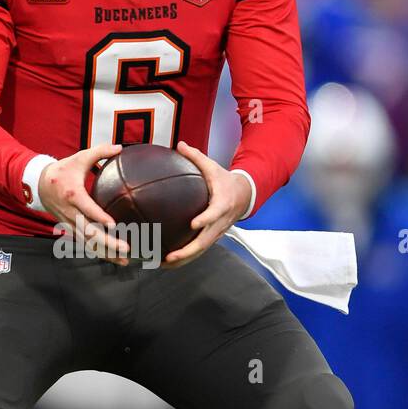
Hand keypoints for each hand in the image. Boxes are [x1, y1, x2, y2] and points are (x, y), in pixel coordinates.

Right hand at [39, 142, 130, 260]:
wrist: (39, 185)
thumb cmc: (63, 170)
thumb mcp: (79, 158)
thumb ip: (100, 152)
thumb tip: (120, 147)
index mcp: (73, 194)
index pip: (86, 207)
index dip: (98, 216)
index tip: (113, 224)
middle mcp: (70, 212)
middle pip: (88, 231)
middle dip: (107, 242)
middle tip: (126, 248)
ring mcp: (69, 223)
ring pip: (87, 242)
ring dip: (105, 252)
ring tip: (125, 260)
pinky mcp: (70, 228)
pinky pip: (85, 243)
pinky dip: (99, 252)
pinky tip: (114, 259)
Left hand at [162, 140, 251, 269]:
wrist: (244, 195)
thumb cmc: (224, 180)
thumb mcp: (213, 166)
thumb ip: (196, 156)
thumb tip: (179, 144)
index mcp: (222, 203)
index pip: (215, 213)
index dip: (206, 219)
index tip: (194, 223)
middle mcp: (220, 221)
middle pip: (206, 241)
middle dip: (188, 251)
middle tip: (170, 256)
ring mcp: (217, 232)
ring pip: (201, 250)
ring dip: (183, 259)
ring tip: (163, 264)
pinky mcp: (212, 237)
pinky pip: (198, 250)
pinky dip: (184, 258)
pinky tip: (167, 261)